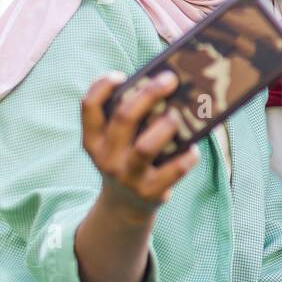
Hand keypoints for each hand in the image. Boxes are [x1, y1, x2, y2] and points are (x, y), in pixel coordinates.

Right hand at [81, 71, 200, 218]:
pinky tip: (193, 148)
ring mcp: (127, 176)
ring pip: (146, 147)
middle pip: (124, 118)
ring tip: (178, 116)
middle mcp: (106, 157)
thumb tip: (166, 87)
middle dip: (149, 94)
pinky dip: (187, 157)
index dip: (102, 86)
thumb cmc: (126, 159)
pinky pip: (173, 170)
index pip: (89, 107)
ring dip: (165, 126)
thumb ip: (128, 118)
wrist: (124, 206)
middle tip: (170, 79)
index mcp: (93, 140)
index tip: (121, 75)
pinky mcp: (150, 192)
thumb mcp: (115, 142)